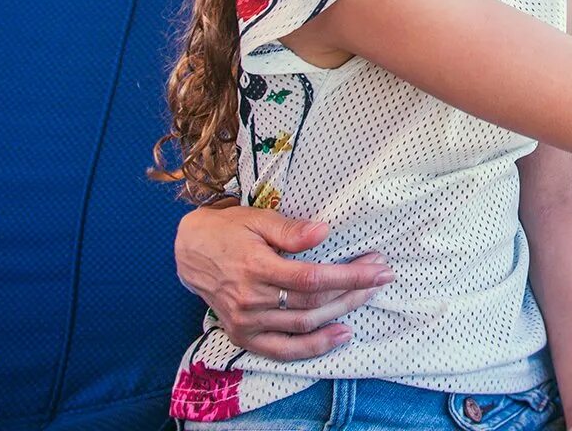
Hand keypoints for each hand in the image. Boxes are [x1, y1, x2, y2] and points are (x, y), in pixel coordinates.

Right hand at [174, 203, 393, 359]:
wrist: (190, 252)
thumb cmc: (229, 231)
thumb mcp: (257, 220)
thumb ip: (290, 230)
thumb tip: (324, 232)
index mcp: (256, 267)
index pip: (313, 278)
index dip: (350, 276)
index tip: (379, 268)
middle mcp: (251, 299)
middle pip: (313, 303)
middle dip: (354, 290)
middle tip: (381, 276)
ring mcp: (247, 322)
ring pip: (304, 326)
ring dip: (341, 314)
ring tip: (367, 297)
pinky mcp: (243, 336)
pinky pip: (282, 350)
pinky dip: (313, 348)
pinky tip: (340, 335)